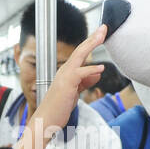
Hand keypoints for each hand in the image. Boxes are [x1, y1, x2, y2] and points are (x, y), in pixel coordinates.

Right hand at [25, 26, 105, 140]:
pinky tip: (100, 69)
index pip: (81, 54)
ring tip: (102, 36)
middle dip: (93, 38)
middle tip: (104, 27)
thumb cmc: (57, 109)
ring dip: (91, 45)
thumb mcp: (75, 92)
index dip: (91, 43)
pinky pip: (79, 74)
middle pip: (80, 50)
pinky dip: (90, 70)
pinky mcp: (66, 85)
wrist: (45, 121)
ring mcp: (64, 77)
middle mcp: (64, 71)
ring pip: (79, 56)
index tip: (101, 34)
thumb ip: (85, 81)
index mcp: (66, 72)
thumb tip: (98, 73)